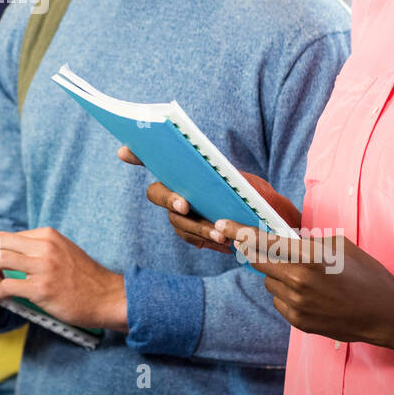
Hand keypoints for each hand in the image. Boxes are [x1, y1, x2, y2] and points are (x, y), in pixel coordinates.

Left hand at [0, 228, 126, 331]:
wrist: (107, 297)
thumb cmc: (84, 278)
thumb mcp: (63, 251)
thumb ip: (40, 248)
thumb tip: (11, 252)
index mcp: (48, 235)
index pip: (6, 235)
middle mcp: (45, 247)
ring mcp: (44, 267)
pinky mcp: (43, 289)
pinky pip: (7, 286)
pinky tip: (1, 299)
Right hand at [118, 145, 300, 251]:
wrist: (268, 222)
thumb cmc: (252, 194)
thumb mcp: (244, 180)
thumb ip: (225, 175)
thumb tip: (216, 175)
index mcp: (185, 170)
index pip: (152, 158)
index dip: (135, 154)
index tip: (124, 150)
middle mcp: (175, 190)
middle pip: (157, 193)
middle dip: (168, 198)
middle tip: (185, 204)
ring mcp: (180, 214)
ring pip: (177, 221)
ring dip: (197, 227)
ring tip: (220, 233)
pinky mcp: (190, 234)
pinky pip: (190, 239)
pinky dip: (206, 240)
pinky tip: (224, 243)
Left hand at [216, 219, 393, 348]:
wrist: (386, 313)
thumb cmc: (366, 274)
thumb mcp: (337, 246)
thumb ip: (306, 241)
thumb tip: (280, 237)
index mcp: (308, 258)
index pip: (263, 241)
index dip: (239, 232)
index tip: (222, 225)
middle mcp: (297, 281)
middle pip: (258, 262)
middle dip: (258, 252)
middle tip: (263, 247)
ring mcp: (297, 305)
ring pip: (269, 282)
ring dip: (276, 275)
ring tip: (303, 276)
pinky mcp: (299, 321)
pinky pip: (278, 301)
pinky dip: (285, 294)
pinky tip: (308, 294)